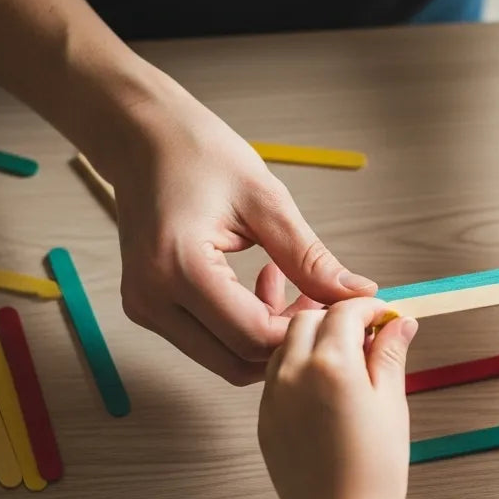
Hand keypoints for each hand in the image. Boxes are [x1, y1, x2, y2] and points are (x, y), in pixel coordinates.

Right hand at [108, 86, 376, 384]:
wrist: (141, 138)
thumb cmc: (198, 154)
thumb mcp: (265, 200)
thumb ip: (309, 257)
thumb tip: (358, 292)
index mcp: (178, 268)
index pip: (253, 335)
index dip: (303, 330)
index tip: (338, 307)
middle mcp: (152, 300)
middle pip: (236, 361)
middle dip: (286, 343)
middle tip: (320, 302)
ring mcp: (145, 308)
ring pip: (221, 358)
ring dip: (265, 338)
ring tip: (292, 287)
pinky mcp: (148, 308)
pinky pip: (206, 341)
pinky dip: (241, 328)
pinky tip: (264, 285)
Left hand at [258, 298, 416, 498]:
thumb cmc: (373, 470)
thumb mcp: (392, 403)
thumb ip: (390, 354)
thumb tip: (400, 322)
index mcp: (331, 365)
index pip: (345, 310)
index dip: (368, 307)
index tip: (385, 317)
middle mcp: (294, 373)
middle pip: (309, 318)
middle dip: (337, 316)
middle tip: (367, 334)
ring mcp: (274, 395)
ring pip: (287, 343)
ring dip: (314, 338)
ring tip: (345, 358)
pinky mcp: (265, 416)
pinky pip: (277, 374)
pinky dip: (298, 365)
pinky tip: (324, 384)